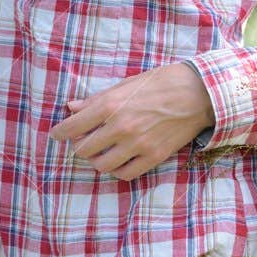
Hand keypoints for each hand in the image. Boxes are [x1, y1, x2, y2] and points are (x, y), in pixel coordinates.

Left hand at [49, 62, 215, 180]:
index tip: (57, 134)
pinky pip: (125, 174)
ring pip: (102, 165)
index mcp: (110, 106)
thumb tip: (72, 108)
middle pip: (84, 150)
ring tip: (100, 152)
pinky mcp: (153, 157)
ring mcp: (137, 145)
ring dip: (96, 160)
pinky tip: (117, 161)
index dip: (60, 133)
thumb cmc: (162, 82)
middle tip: (83, 140)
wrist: (199, 93)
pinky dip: (116, 170)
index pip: (72, 127)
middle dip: (79, 145)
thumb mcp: (126, 84)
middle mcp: (120, 128)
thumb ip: (97, 100)